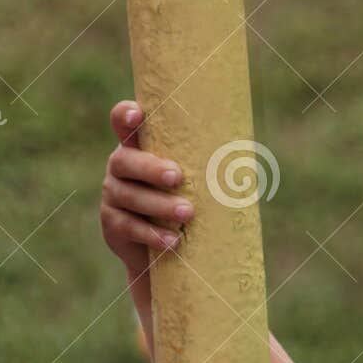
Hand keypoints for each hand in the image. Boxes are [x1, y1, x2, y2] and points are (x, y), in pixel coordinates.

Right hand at [98, 100, 193, 277]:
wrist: (166, 249)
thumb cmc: (189, 199)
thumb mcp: (196, 178)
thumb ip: (206, 163)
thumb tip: (251, 156)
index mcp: (139, 147)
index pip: (122, 122)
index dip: (124, 115)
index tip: (138, 113)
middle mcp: (120, 167)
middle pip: (125, 161)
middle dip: (151, 168)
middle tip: (178, 176)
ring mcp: (112, 195)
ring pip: (130, 196)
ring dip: (159, 205)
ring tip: (187, 213)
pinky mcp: (112, 224)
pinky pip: (129, 227)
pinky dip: (152, 234)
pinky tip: (172, 241)